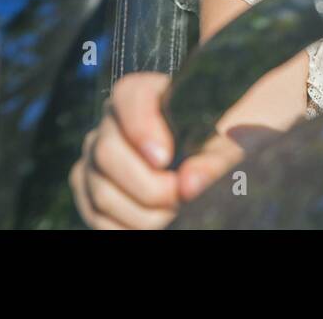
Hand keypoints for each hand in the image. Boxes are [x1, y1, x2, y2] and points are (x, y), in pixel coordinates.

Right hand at [70, 72, 242, 229]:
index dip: (141, 128)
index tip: (165, 158)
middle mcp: (112, 123)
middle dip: (148, 186)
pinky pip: (96, 218)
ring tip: (175, 213)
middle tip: (179, 198)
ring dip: (142, 215)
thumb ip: (215, 159)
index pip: (129, 97)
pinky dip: (128, 228)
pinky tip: (157, 223)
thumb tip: (188, 186)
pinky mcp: (90, 191)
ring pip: (101, 192)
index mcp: (146, 94)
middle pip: (107, 152)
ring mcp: (95, 159)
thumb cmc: (227, 141)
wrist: (213, 162)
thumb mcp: (232, 143)